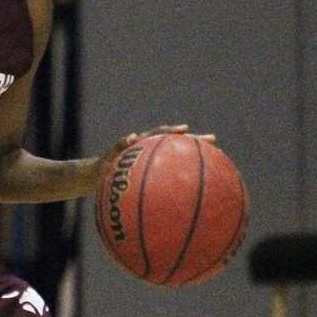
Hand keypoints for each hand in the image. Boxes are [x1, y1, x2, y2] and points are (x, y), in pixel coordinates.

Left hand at [97, 124, 216, 173]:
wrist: (100, 177)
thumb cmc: (103, 167)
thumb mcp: (108, 158)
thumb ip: (118, 146)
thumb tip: (130, 137)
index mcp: (142, 144)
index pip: (160, 134)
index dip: (172, 131)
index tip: (185, 130)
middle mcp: (153, 150)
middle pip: (177, 143)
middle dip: (195, 140)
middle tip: (213, 139)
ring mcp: (156, 161)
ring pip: (179, 157)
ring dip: (196, 157)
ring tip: (216, 158)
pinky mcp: (157, 173)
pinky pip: (174, 174)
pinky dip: (186, 177)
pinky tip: (202, 187)